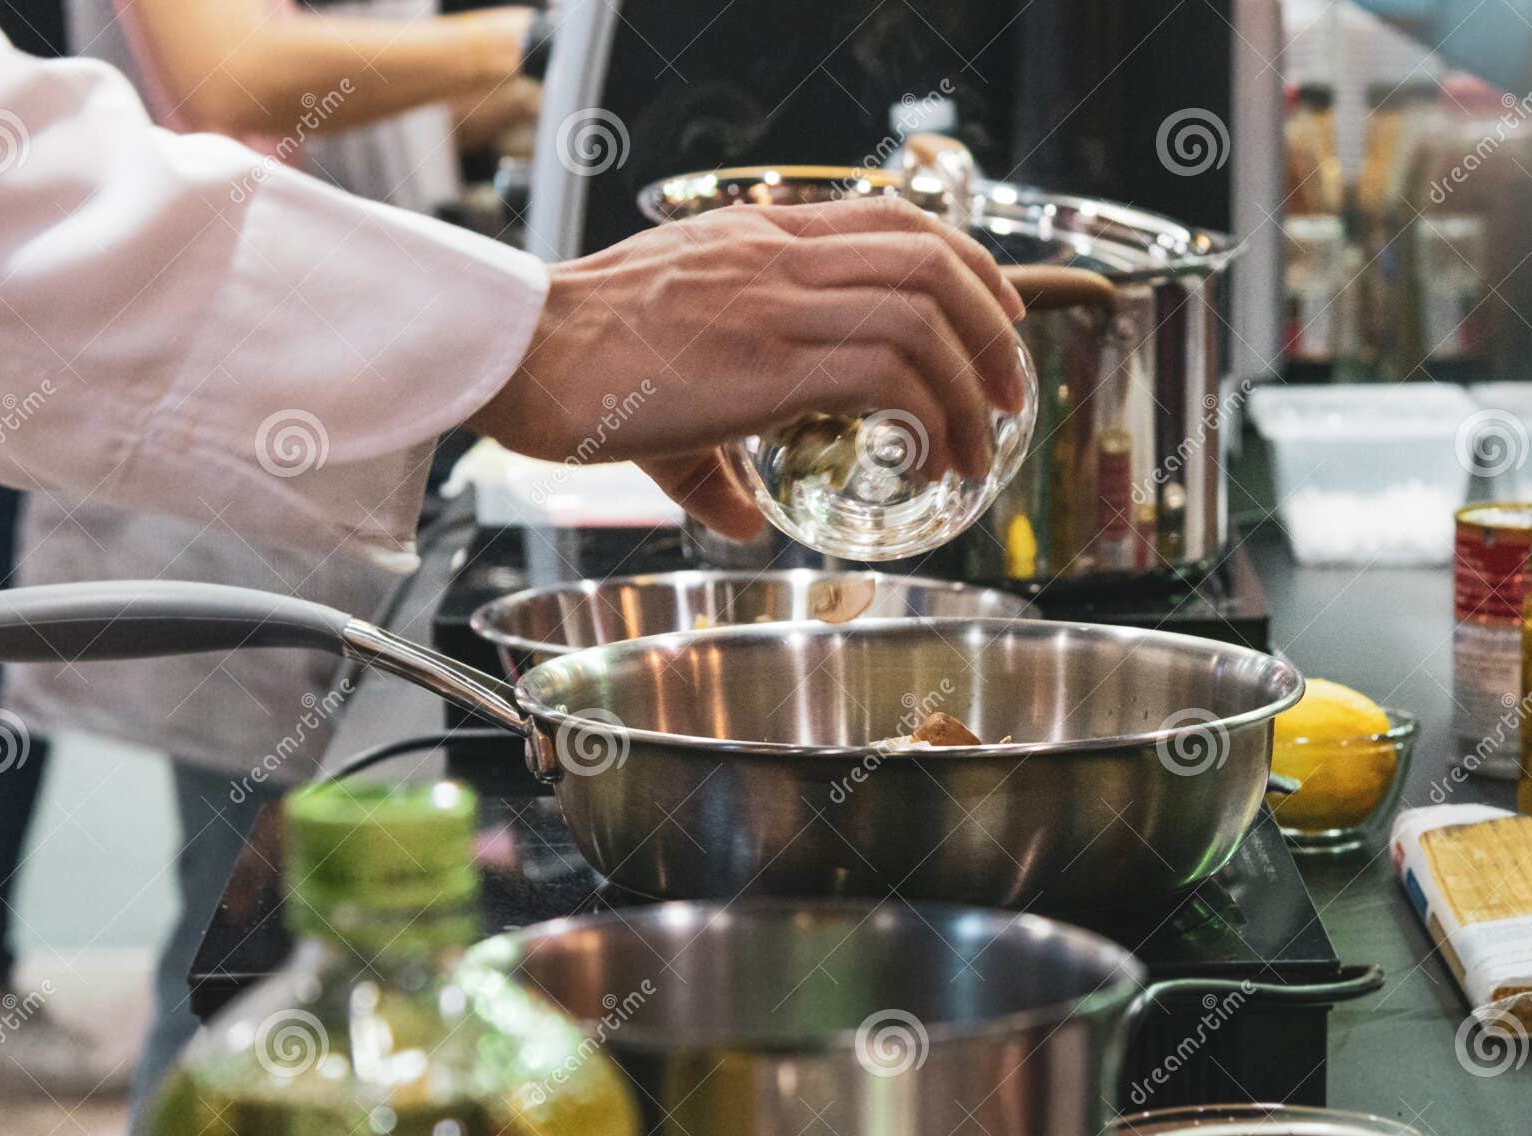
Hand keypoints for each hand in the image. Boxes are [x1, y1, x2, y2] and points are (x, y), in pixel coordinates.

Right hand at [477, 197, 1025, 537]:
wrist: (523, 351)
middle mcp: (778, 256)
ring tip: (982, 444)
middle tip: (1009, 387)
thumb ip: (716, 457)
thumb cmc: (577, 362)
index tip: (994, 306)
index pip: (891, 218)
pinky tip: (931, 459)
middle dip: (990, 324)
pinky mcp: (771, 360)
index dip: (963, 258)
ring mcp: (777, 301)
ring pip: (923, 313)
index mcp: (758, 239)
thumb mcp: (661, 385)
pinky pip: (888, 372)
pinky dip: (930, 416)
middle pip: (930, 258)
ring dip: (971, 384)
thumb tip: (745, 521)